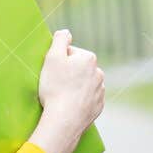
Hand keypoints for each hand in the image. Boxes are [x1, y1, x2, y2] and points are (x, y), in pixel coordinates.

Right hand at [29, 30, 105, 152]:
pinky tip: (68, 106)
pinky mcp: (98, 107)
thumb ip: (60, 39)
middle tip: (55, 85)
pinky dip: (77, 101)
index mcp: (89, 59)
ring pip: (82, 84)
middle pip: (77, 69)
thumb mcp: (53, 57)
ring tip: (61, 97)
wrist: (64, 120)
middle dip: (67, 74)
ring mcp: (100, 91)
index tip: (53, 73)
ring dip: (73, 87)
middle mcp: (99, 73)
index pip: (69, 53)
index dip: (57, 62)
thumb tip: (66, 32)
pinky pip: (85, 99)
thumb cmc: (56, 87)